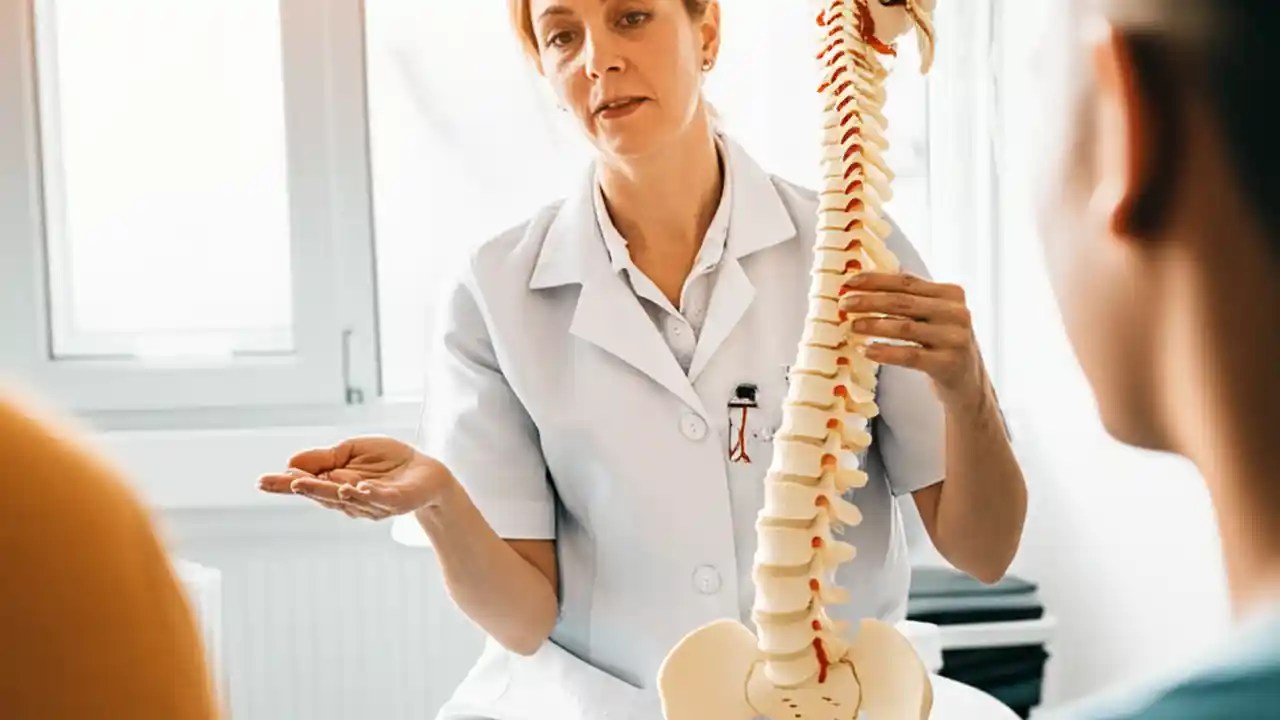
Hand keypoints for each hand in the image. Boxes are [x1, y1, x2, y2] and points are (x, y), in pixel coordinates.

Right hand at [258, 436, 451, 520]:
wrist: (426, 472)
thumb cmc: (387, 461)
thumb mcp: (352, 450)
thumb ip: (324, 458)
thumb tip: (291, 462)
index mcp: (336, 484)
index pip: (307, 484)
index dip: (285, 484)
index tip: (262, 481)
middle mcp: (350, 498)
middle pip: (323, 494)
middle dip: (305, 488)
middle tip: (286, 482)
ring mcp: (372, 502)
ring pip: (347, 498)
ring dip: (328, 491)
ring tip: (307, 483)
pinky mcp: (396, 501)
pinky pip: (379, 498)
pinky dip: (367, 494)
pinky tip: (355, 487)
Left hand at [838, 272, 985, 409]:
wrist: (968, 383)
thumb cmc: (940, 345)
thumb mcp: (933, 316)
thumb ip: (909, 299)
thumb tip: (862, 284)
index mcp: (951, 293)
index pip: (907, 282)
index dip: (875, 280)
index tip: (848, 282)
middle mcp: (956, 313)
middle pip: (904, 302)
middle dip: (869, 301)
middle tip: (843, 304)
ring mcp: (955, 339)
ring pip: (905, 327)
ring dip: (874, 325)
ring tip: (851, 326)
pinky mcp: (948, 364)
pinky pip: (910, 356)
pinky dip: (885, 352)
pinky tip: (866, 350)